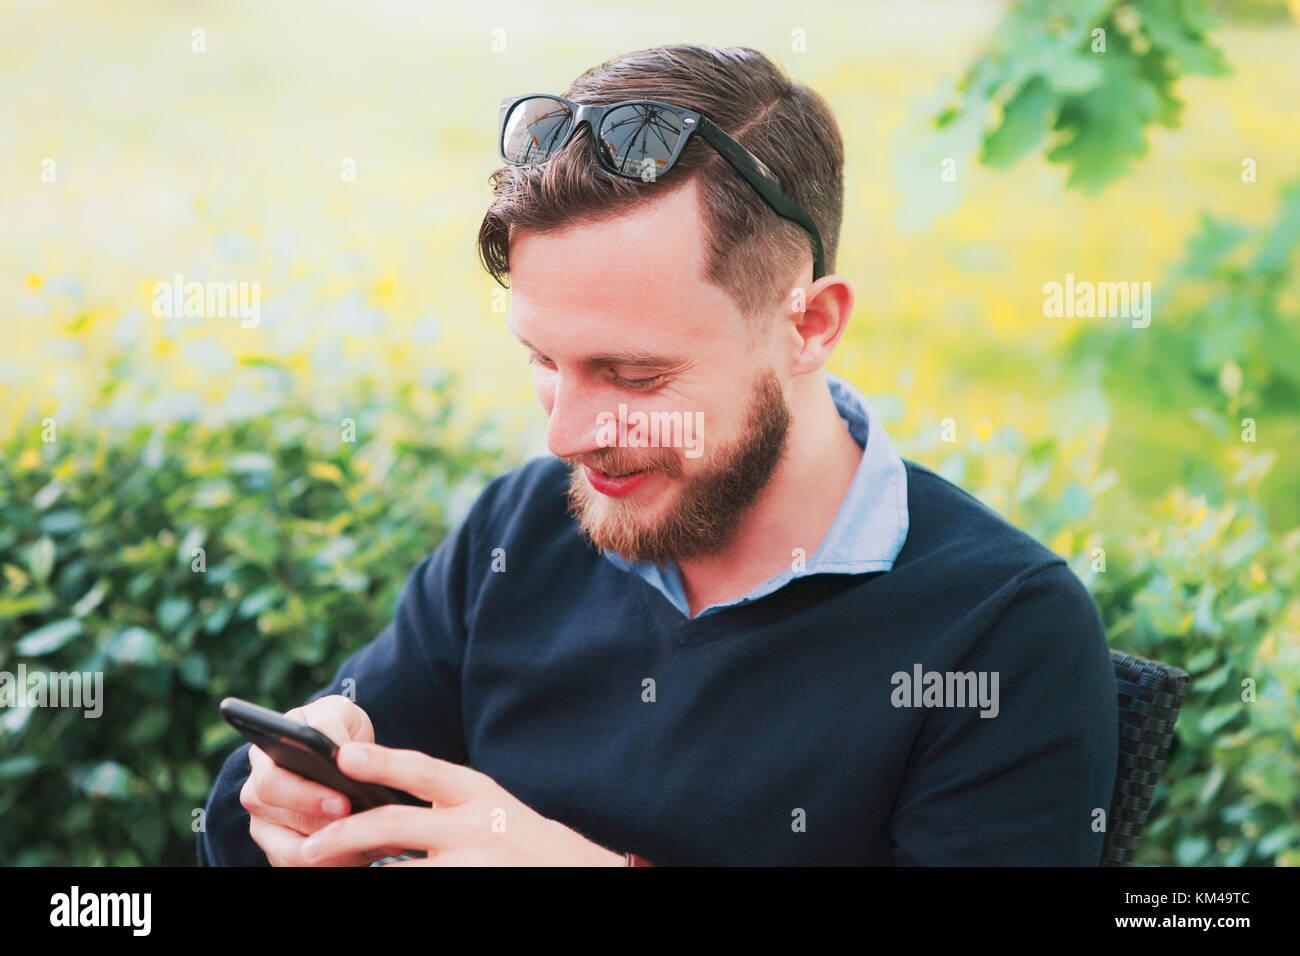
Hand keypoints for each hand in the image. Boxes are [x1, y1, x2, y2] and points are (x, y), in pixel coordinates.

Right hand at [240, 695, 403, 865]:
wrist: (341, 750)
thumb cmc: (336, 727)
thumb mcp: (336, 713)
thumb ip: (332, 724)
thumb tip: (338, 753)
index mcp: (264, 757)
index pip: (272, 783)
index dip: (305, 797)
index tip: (342, 802)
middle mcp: (258, 794)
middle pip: (282, 824)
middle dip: (324, 828)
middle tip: (363, 828)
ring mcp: (266, 826)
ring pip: (290, 854)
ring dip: (333, 852)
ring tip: (373, 845)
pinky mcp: (281, 850)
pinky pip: (303, 866)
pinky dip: (335, 863)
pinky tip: (365, 853)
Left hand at [299, 742, 625, 865]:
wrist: (579, 873)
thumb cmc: (526, 844)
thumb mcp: (492, 810)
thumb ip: (445, 805)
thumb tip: (377, 813)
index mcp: (477, 792)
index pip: (422, 769)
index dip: (381, 760)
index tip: (344, 756)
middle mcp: (473, 824)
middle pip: (392, 823)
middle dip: (343, 835)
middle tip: (308, 849)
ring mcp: (470, 862)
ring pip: (395, 870)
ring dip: (360, 871)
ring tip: (325, 870)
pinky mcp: (468, 887)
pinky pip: (413, 886)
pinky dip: (388, 880)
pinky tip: (369, 880)